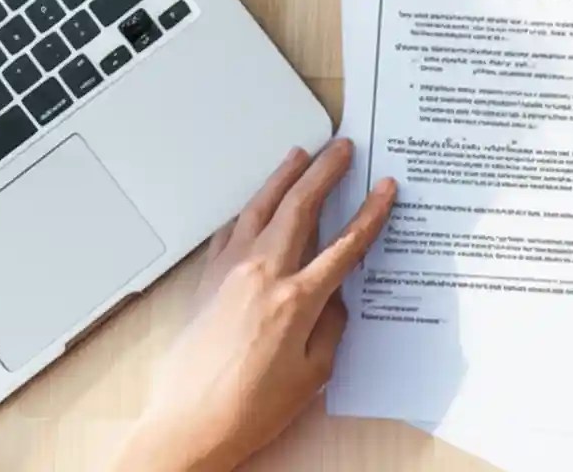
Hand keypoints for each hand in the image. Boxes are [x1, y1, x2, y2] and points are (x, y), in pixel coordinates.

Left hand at [112, 140, 395, 471]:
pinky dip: (249, 210)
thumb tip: (336, 295)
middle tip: (342, 148)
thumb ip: (332, 326)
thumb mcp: (314, 373)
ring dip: (283, 177)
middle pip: (301, 207)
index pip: (345, 244)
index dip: (370, 213)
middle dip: (325, 172)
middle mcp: (263, 275)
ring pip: (261, 208)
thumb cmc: (250, 408)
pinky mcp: (206, 281)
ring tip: (299, 155)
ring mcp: (230, 273)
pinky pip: (231, 231)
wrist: (188, 424)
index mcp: (298, 299)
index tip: (384, 190)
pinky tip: (256, 204)